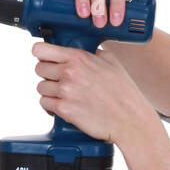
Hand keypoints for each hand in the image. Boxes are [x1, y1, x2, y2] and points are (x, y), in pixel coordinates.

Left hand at [33, 41, 152, 145]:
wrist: (130, 120)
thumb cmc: (124, 93)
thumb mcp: (111, 62)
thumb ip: (91, 53)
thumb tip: (80, 51)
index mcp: (78, 58)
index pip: (40, 49)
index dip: (42, 55)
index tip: (47, 60)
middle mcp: (69, 72)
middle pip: (39, 69)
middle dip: (48, 75)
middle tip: (60, 81)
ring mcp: (65, 91)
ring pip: (41, 87)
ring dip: (50, 92)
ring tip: (64, 96)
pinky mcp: (64, 110)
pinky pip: (45, 104)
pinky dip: (52, 106)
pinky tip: (63, 106)